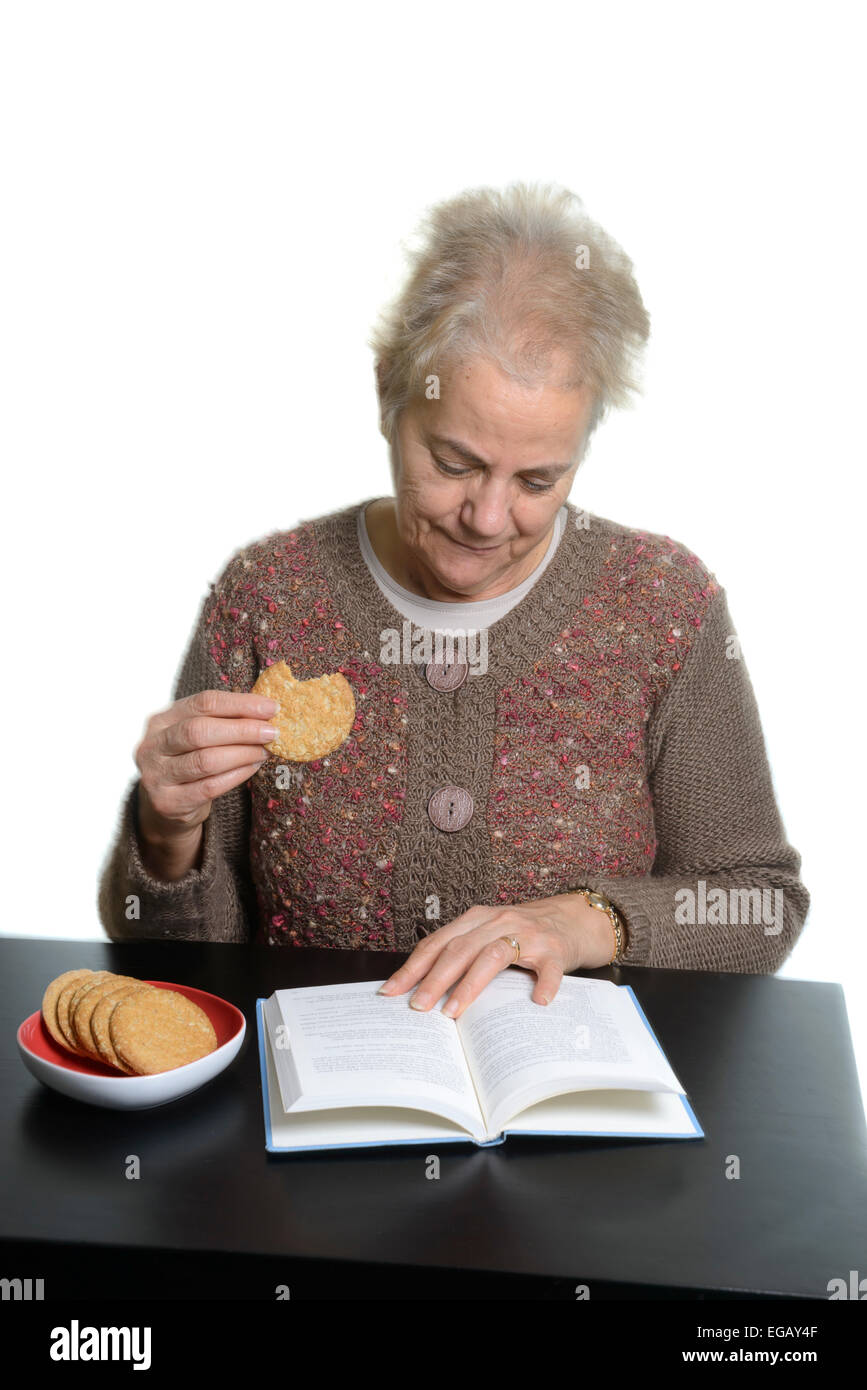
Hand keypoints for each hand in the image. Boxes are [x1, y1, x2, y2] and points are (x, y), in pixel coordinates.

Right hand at [135, 688, 279, 845]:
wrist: (165, 808)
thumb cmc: (187, 763)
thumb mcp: (194, 737)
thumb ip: (221, 721)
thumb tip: (266, 710)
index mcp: (161, 721)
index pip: (203, 703)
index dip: (240, 703)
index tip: (271, 707)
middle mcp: (152, 746)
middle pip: (200, 731)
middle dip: (243, 730)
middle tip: (272, 732)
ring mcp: (156, 775)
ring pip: (206, 760)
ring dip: (243, 753)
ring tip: (265, 750)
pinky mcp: (168, 802)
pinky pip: (209, 787)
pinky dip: (236, 775)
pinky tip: (253, 767)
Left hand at [378, 894, 616, 1018]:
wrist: (574, 918)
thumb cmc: (524, 933)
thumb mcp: (489, 934)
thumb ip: (462, 952)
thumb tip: (420, 988)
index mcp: (478, 918)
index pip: (438, 941)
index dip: (413, 966)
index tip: (392, 990)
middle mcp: (500, 921)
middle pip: (460, 948)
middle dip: (435, 979)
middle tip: (417, 1007)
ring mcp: (529, 934)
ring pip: (494, 955)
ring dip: (471, 984)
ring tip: (454, 1011)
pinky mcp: (556, 950)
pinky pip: (549, 969)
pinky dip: (544, 985)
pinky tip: (537, 1002)